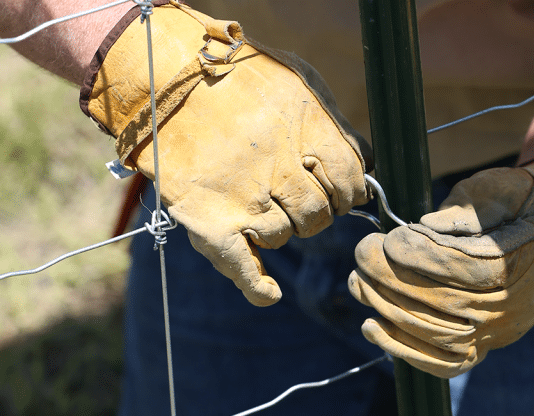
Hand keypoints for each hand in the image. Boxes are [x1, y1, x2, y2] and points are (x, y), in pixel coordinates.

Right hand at [82, 2, 370, 305]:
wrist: (165, 79)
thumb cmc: (240, 77)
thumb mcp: (299, 81)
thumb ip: (335, 124)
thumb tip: (368, 163)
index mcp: (306, 131)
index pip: (351, 179)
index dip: (350, 186)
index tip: (339, 184)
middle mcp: (279, 169)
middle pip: (320, 213)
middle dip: (317, 207)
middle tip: (296, 190)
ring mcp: (245, 200)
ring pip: (286, 235)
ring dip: (282, 224)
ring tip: (259, 199)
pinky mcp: (211, 222)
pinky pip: (242, 268)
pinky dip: (257, 286)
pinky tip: (270, 293)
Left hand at [348, 155, 533, 377]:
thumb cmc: (525, 203)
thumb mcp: (503, 187)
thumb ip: (466, 207)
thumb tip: (424, 227)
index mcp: (521, 257)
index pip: (464, 266)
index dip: (419, 254)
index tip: (388, 238)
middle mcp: (512, 303)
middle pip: (444, 303)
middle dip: (391, 279)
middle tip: (362, 253)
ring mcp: (499, 330)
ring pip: (438, 336)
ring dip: (388, 311)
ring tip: (358, 283)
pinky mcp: (487, 344)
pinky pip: (445, 362)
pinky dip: (404, 350)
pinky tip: (372, 326)